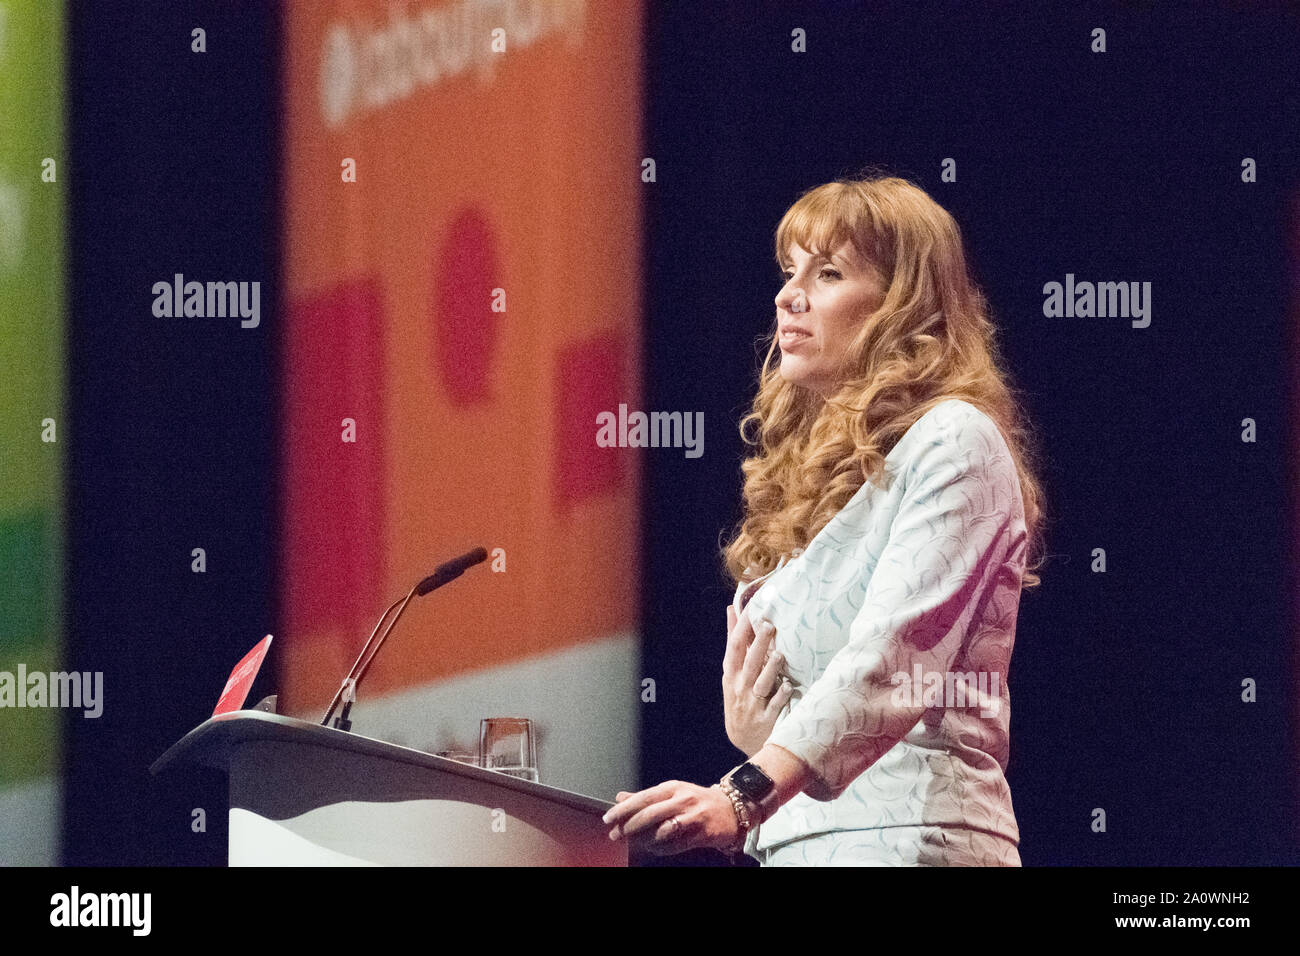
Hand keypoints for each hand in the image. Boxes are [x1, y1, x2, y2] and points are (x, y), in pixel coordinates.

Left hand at [602, 780, 740, 854]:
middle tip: (615, 835)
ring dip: (644, 839)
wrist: (731, 809)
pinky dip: (660, 848)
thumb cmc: (696, 801)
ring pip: (662, 830)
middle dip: (629, 826)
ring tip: (633, 843)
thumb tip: (620, 797)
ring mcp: (693, 817)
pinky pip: (675, 845)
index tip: (608, 818)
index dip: (624, 809)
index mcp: (672, 787)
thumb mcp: (672, 792)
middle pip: (650, 814)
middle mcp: (682, 800)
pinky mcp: (701, 834)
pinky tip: (652, 848)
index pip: (643, 797)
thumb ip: (645, 797)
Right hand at [723, 605, 794, 755]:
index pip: (734, 647)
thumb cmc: (739, 697)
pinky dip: (781, 695)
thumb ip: (735, 641)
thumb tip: (732, 609)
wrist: (742, 739)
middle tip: (769, 624)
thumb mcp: (731, 671)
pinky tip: (788, 685)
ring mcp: (753, 704)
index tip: (752, 608)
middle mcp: (740, 687)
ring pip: (761, 683)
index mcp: (731, 673)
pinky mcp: (766, 719)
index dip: (741, 628)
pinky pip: (775, 706)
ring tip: (779, 654)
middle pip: (749, 662)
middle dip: (758, 644)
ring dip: (770, 669)